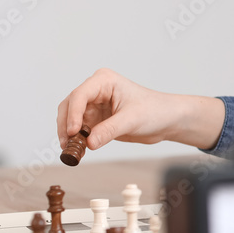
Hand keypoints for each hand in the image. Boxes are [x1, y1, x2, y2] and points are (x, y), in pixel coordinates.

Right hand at [57, 68, 223, 150]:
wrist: (167, 120)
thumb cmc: (155, 111)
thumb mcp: (132, 120)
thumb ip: (109, 130)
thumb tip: (88, 143)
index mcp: (104, 81)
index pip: (80, 95)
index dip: (73, 113)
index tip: (73, 131)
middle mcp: (96, 90)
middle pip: (69, 106)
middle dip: (66, 125)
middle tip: (67, 144)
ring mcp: (94, 105)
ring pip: (70, 118)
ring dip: (69, 134)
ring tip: (71, 151)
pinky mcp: (96, 119)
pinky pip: (79, 129)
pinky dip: (76, 139)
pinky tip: (78, 151)